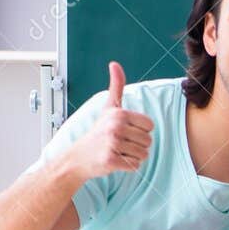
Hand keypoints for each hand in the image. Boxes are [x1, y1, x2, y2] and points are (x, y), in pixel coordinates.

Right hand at [63, 62, 154, 180]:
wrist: (78, 157)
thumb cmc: (98, 132)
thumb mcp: (109, 107)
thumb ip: (116, 86)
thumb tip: (114, 64)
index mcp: (119, 114)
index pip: (150, 126)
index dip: (140, 131)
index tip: (125, 131)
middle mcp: (116, 127)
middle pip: (148, 141)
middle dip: (137, 145)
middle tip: (120, 143)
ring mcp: (113, 144)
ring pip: (144, 154)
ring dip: (133, 156)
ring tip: (118, 151)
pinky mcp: (111, 160)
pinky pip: (135, 166)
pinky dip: (128, 166)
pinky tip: (115, 160)